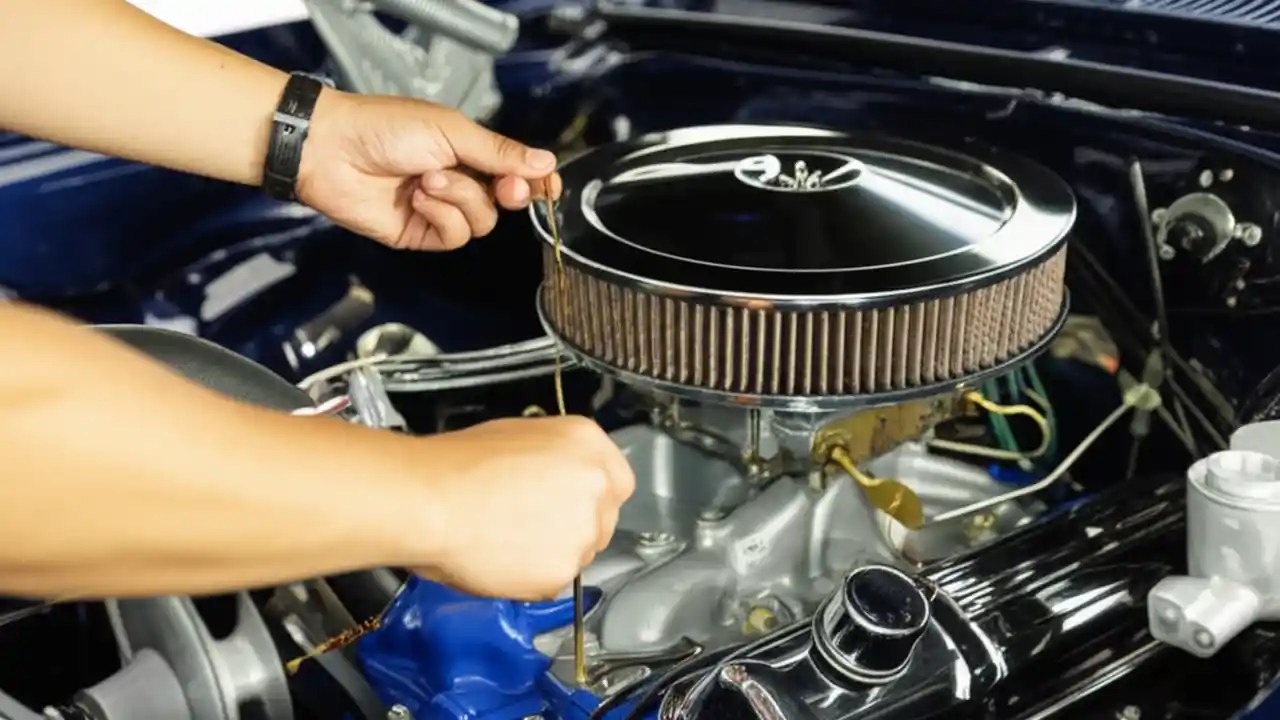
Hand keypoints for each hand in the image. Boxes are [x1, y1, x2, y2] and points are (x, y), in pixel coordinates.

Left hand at [296, 89, 562, 250]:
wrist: (332, 150)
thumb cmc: (384, 127)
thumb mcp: (452, 131)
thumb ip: (500, 152)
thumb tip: (546, 163)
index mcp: (468, 150)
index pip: (514, 171)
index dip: (536, 181)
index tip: (550, 188)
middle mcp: (458, 181)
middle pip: (505, 201)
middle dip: (507, 192)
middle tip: (504, 185)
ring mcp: (439, 209)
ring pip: (481, 221)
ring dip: (460, 199)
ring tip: (427, 179)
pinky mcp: (420, 233)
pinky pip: (454, 236)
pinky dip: (441, 216)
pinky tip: (418, 198)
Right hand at [411, 416, 634, 600]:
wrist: (430, 501)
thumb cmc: (456, 464)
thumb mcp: (517, 435)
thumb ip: (553, 459)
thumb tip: (553, 480)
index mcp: (586, 443)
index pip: (618, 479)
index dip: (594, 496)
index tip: (572, 504)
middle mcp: (595, 485)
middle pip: (603, 519)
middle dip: (574, 526)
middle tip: (531, 524)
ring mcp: (582, 531)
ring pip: (580, 553)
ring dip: (552, 553)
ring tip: (506, 541)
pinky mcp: (562, 571)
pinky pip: (554, 581)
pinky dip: (532, 578)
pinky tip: (500, 559)